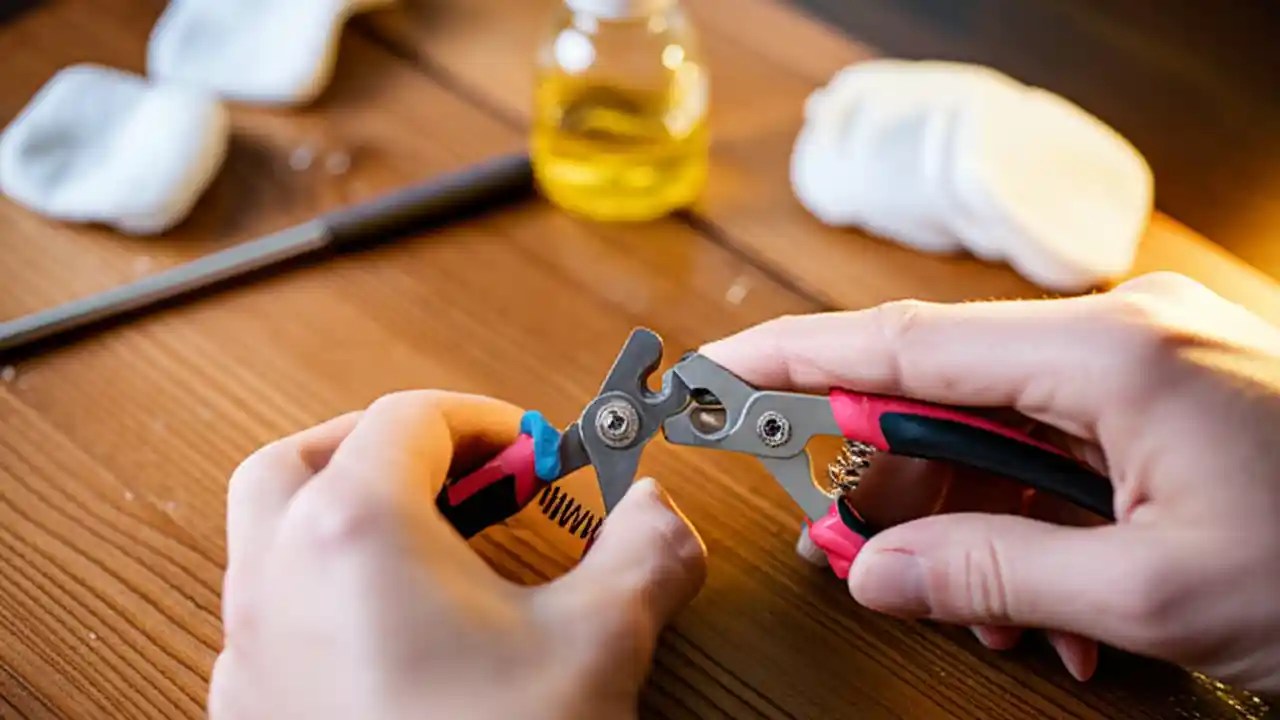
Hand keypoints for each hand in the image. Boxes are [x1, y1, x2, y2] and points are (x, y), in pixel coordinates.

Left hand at [207, 391, 706, 719]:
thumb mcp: (599, 645)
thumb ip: (644, 553)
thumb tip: (658, 516)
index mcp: (354, 531)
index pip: (409, 419)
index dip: (486, 422)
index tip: (535, 452)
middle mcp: (278, 579)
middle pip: (307, 457)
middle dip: (390, 448)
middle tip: (466, 472)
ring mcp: (252, 652)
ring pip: (272, 536)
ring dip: (349, 514)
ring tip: (438, 548)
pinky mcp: (253, 713)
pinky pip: (271, 615)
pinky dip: (326, 591)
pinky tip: (398, 635)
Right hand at [701, 272, 1279, 691]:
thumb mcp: (1154, 593)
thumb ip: (992, 571)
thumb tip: (871, 572)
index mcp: (1105, 355)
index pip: (904, 346)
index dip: (798, 359)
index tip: (718, 370)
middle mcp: (1119, 340)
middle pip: (944, 400)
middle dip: (890, 488)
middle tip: (842, 552)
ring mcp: (1146, 369)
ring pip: (1001, 440)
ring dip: (976, 530)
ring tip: (997, 617)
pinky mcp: (1168, 406)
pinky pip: (1062, 456)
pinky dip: (1038, 529)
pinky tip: (1063, 610)